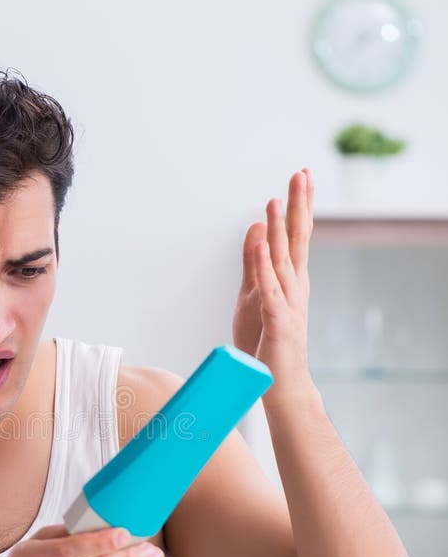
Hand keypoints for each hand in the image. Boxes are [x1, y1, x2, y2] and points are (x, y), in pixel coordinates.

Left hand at [232, 169, 314, 400]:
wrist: (283, 384)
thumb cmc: (269, 342)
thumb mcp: (255, 295)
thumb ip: (253, 263)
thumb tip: (255, 228)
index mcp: (292, 279)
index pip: (298, 235)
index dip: (300, 205)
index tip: (303, 174)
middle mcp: (295, 286)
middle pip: (297, 239)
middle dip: (298, 205)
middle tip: (302, 172)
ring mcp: (288, 303)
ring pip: (282, 260)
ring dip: (277, 229)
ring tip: (273, 200)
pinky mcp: (277, 321)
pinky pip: (269, 290)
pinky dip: (263, 267)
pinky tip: (261, 245)